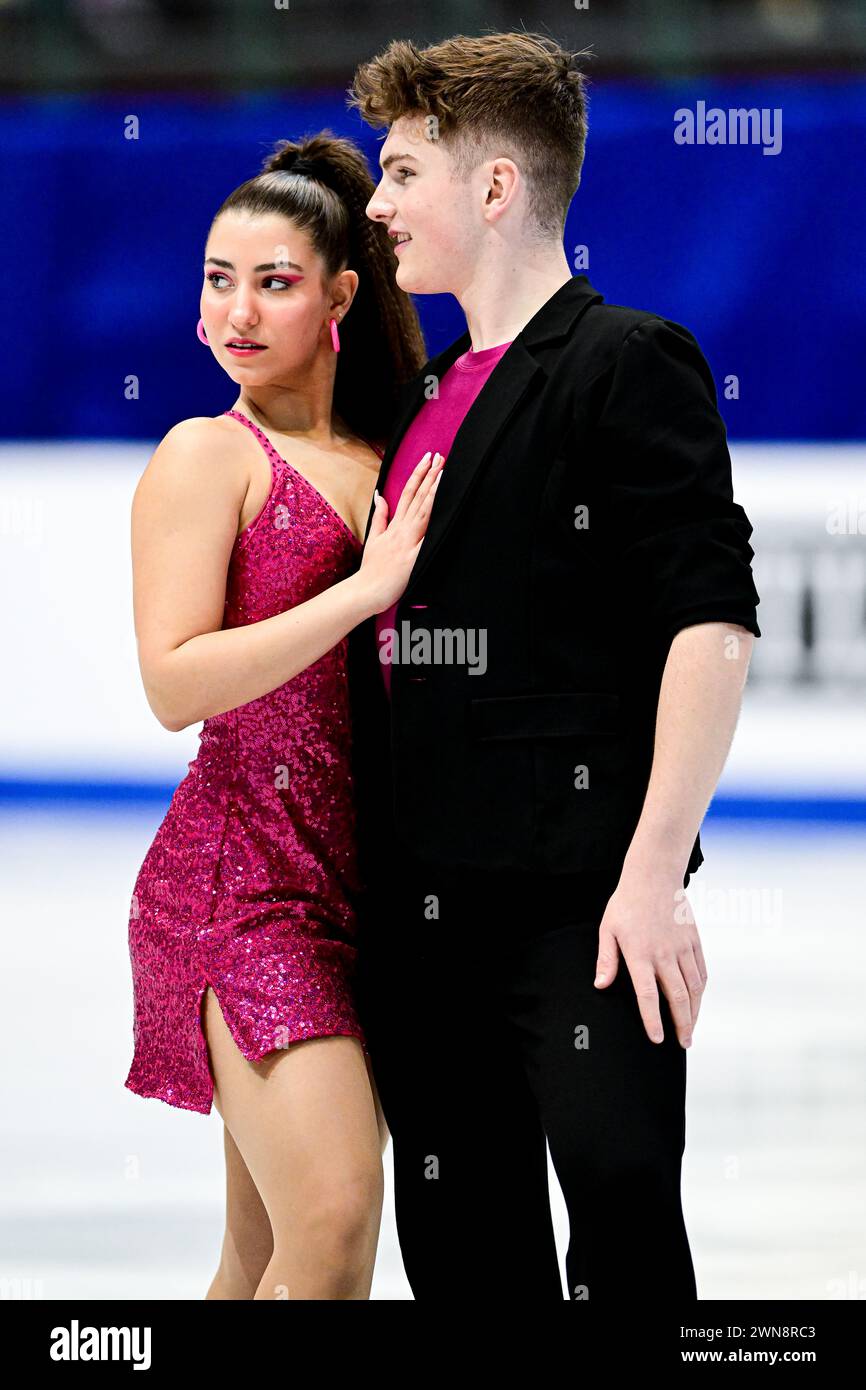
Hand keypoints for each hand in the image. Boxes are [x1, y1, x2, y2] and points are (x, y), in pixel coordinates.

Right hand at [356, 451, 444, 615]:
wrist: (366, 591)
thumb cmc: (372, 568)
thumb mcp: (373, 538)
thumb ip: (380, 516)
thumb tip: (380, 494)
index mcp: (394, 525)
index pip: (408, 492)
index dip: (418, 474)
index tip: (427, 458)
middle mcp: (402, 530)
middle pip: (418, 497)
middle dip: (430, 476)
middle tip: (441, 456)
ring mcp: (408, 543)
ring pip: (423, 512)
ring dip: (434, 492)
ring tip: (444, 473)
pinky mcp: (414, 558)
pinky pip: (427, 540)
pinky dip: (435, 526)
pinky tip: (445, 513)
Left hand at [592, 866, 706, 1046]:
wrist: (654, 876)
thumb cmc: (626, 903)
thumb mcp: (608, 929)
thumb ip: (606, 959)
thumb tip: (600, 985)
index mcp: (640, 954)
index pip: (648, 995)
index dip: (653, 1020)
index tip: (657, 1039)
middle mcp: (664, 954)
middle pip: (677, 997)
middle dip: (681, 1024)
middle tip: (683, 1044)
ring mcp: (682, 947)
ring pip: (694, 987)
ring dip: (694, 1012)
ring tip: (691, 1030)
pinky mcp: (694, 940)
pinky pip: (701, 971)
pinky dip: (701, 990)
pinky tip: (698, 1002)